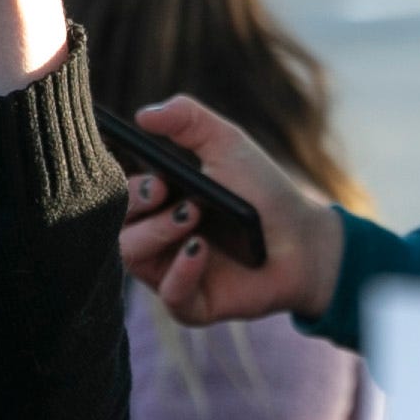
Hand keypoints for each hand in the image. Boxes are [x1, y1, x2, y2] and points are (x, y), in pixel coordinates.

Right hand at [120, 95, 340, 324]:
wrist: (304, 238)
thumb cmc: (262, 191)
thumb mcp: (227, 144)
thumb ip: (188, 119)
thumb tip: (143, 114)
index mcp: (157, 205)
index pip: (116, 198)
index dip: (124, 187)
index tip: (150, 174)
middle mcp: (156, 240)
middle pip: (116, 227)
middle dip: (136, 206)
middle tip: (164, 190)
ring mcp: (171, 273)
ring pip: (133, 258)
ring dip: (157, 232)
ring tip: (192, 215)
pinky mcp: (192, 305)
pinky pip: (169, 294)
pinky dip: (181, 270)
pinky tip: (199, 249)